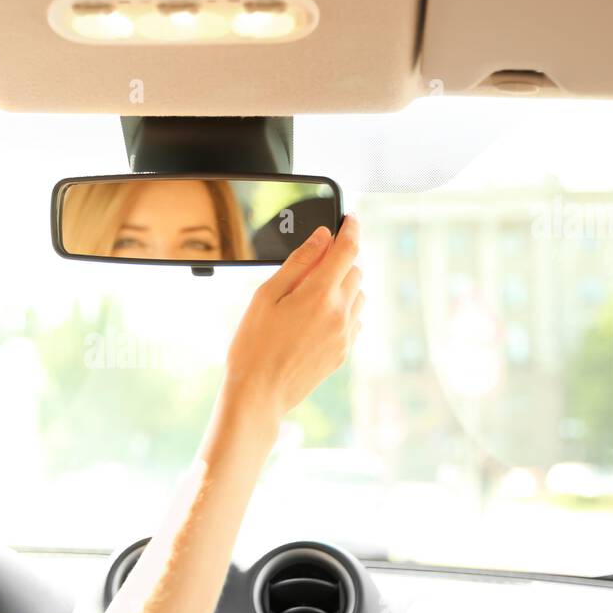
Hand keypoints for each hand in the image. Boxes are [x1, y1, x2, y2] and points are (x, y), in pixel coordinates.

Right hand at [224, 214, 363, 423]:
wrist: (259, 393)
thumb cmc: (253, 345)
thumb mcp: (266, 295)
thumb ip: (298, 263)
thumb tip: (322, 238)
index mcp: (319, 295)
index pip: (347, 250)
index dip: (351, 229)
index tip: (350, 219)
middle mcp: (339, 313)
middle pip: (355, 270)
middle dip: (339, 260)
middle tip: (312, 264)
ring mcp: (344, 335)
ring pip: (358, 295)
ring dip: (343, 285)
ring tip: (312, 294)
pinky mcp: (343, 352)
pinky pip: (355, 319)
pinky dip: (344, 309)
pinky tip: (317, 317)